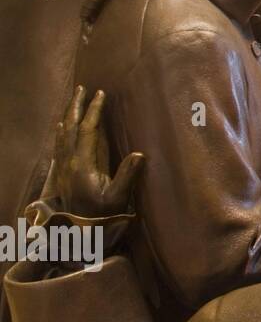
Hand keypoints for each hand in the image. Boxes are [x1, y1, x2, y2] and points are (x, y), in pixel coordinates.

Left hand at [28, 86, 143, 260]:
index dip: (94, 111)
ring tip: (74, 100)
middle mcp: (69, 163)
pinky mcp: (62, 172)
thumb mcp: (118, 198)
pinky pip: (60, 144)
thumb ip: (127, 176)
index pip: (88, 131)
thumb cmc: (102, 215)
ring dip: (69, 114)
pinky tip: (63, 125)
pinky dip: (62, 130)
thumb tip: (140, 154)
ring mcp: (63, 167)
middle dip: (77, 106)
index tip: (101, 94)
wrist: (79, 234)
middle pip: (71, 127)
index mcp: (82, 165)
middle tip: (83, 88)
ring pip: (63, 134)